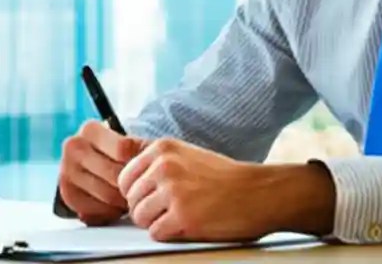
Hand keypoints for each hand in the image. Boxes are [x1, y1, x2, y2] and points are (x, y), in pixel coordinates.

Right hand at [58, 121, 146, 224]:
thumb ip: (144, 149)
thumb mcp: (134, 143)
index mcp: (90, 129)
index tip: (145, 168)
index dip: (138, 163)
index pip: (123, 149)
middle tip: (142, 189)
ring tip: (130, 197)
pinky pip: (95, 211)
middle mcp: (73, 147)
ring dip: (123, 201)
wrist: (99, 162)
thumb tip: (157, 162)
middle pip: (115, 175)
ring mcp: (66, 170)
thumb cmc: (120, 153)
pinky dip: (109, 212)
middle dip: (132, 186)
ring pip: (107, 195)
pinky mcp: (66, 193)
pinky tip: (115, 205)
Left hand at [117, 138, 335, 241]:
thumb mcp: (186, 155)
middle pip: (130, 198)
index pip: (124, 176)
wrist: (259, 192)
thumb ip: (156, 161)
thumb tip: (122, 171)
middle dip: (145, 209)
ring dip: (156, 223)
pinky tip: (187, 225)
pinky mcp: (182, 216)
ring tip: (180, 217)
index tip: (151, 198)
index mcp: (162, 148)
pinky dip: (169, 234)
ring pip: (139, 217)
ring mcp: (172, 191)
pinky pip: (155, 233)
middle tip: (169, 210)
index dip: (136, 193)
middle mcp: (164, 166)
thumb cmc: (225, 178)